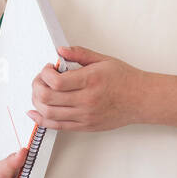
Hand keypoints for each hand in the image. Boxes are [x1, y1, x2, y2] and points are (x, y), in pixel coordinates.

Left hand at [27, 45, 144, 131]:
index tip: (48, 68)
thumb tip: (60, 51)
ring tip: (39, 92)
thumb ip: (79, 53)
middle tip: (40, 79)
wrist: (141, 99)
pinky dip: (42, 120)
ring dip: (37, 102)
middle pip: (48, 98)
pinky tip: (35, 112)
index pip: (56, 81)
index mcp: (91, 80)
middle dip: (37, 86)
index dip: (45, 74)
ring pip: (49, 113)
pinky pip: (57, 126)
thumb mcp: (103, 59)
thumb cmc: (124, 79)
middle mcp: (87, 100)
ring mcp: (85, 116)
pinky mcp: (85, 126)